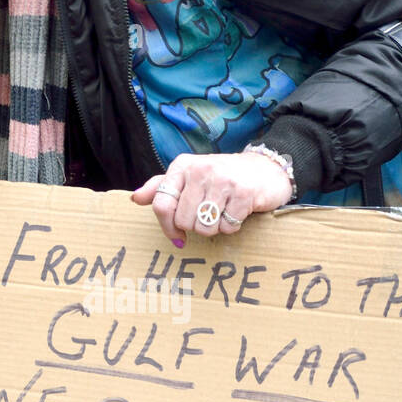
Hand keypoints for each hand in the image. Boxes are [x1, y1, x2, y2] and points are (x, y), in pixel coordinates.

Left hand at [131, 152, 291, 245]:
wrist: (266, 168)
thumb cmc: (222, 176)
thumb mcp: (189, 176)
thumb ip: (161, 187)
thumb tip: (135, 198)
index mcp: (182, 166)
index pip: (161, 204)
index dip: (167, 226)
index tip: (177, 235)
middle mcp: (200, 170)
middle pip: (184, 221)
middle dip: (196, 227)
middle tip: (208, 216)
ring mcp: (223, 180)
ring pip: (204, 227)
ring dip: (214, 229)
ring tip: (222, 213)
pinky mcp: (243, 193)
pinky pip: (227, 227)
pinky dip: (231, 227)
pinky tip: (236, 213)